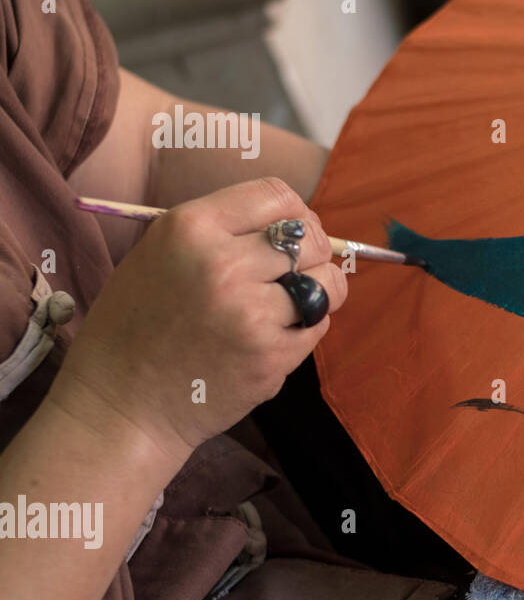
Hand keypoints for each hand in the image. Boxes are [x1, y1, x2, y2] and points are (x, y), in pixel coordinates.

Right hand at [49, 177, 347, 465]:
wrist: (121, 404)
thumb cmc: (136, 327)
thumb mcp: (159, 254)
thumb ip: (222, 232)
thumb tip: (296, 224)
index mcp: (190, 228)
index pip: (278, 195)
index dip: (294, 213)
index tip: (290, 234)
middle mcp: (223, 264)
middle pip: (309, 237)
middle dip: (311, 253)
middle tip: (291, 274)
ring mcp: (252, 313)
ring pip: (326, 283)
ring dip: (318, 292)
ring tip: (290, 304)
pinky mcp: (272, 356)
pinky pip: (319, 326)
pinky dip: (305, 329)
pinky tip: (272, 337)